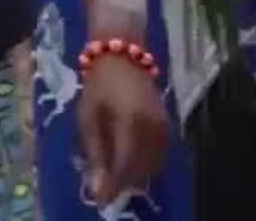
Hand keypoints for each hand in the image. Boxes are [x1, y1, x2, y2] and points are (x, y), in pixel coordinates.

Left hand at [76, 56, 170, 206]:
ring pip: (153, 165)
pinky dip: (145, 164)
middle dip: (123, 184)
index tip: (100, 200)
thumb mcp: (88, 118)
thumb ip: (95, 154)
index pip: (125, 167)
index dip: (113, 187)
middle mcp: (152, 127)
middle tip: (105, 187)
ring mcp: (163, 126)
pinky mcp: (167, 124)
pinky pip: (159, 154)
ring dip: (135, 175)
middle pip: (141, 170)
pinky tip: (130, 161)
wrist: (122, 55)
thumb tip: (96, 188)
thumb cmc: (99, 85)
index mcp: (130, 123)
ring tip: (115, 174)